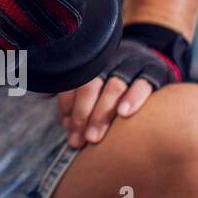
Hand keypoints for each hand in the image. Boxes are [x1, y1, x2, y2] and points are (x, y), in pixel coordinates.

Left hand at [55, 23, 190, 147]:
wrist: (154, 56)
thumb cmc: (117, 74)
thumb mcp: (94, 75)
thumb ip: (72, 87)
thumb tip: (43, 96)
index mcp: (91, 62)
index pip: (73, 82)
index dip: (67, 106)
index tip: (67, 129)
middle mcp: (109, 61)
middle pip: (91, 85)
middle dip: (82, 115)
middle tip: (80, 140)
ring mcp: (132, 65)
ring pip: (114, 86)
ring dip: (102, 113)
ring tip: (95, 137)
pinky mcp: (155, 73)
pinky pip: (143, 85)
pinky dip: (133, 99)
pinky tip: (124, 114)